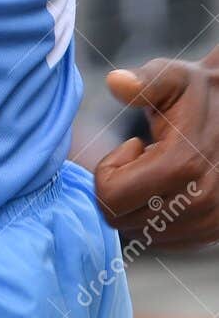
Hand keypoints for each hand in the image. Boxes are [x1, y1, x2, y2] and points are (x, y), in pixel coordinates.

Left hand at [95, 52, 218, 247]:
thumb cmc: (195, 94)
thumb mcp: (171, 78)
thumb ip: (144, 81)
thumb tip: (116, 82)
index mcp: (183, 165)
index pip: (110, 199)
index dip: (109, 171)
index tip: (134, 145)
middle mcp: (199, 202)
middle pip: (120, 219)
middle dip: (120, 187)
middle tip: (144, 158)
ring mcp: (208, 223)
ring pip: (140, 232)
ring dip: (139, 202)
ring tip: (161, 170)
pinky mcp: (212, 234)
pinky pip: (161, 240)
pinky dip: (156, 217)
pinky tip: (172, 187)